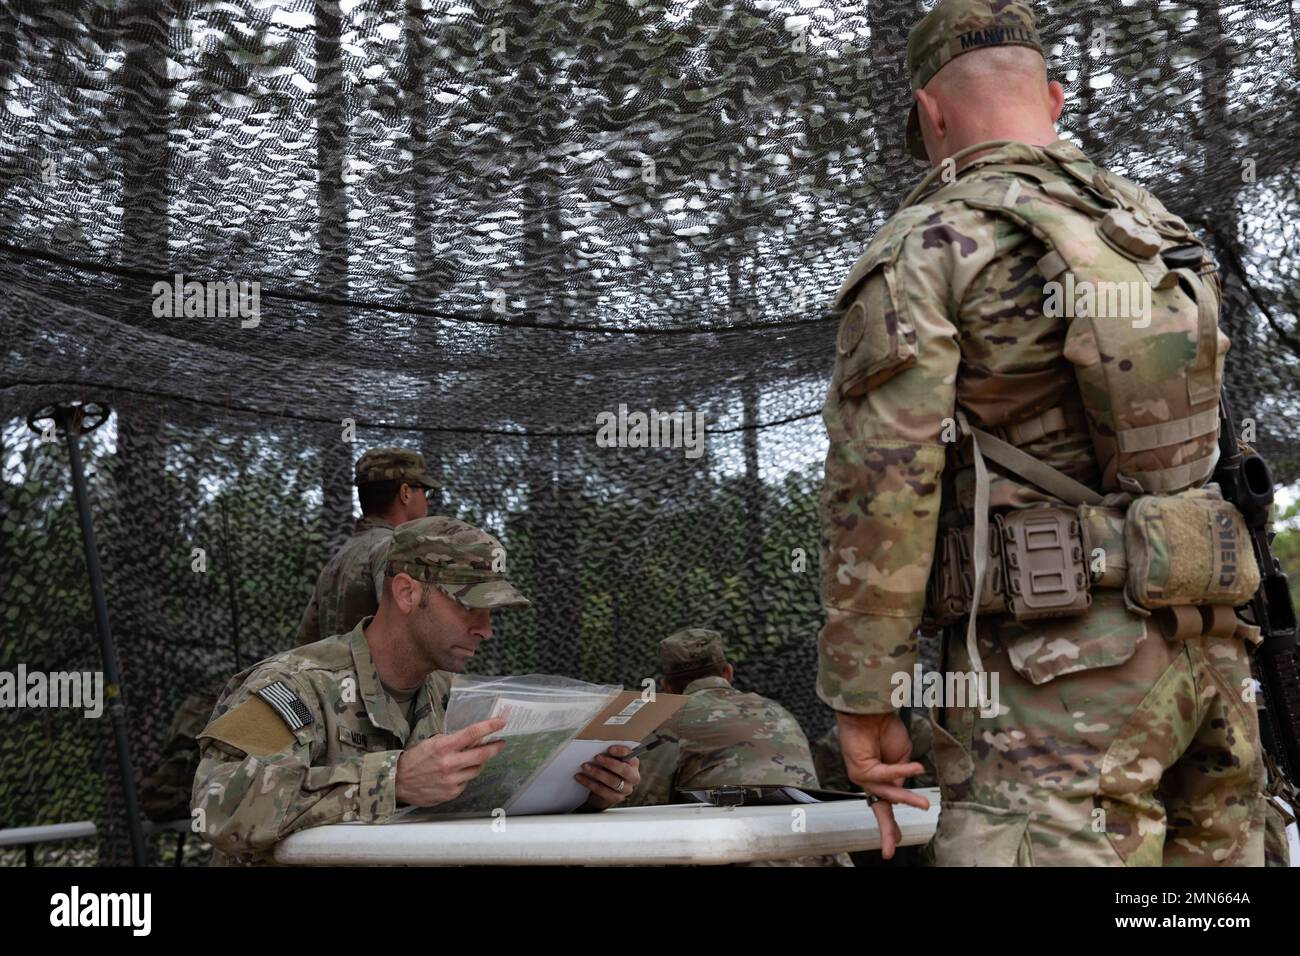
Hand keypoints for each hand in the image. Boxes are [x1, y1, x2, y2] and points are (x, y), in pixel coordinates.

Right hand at [395, 716, 506, 806]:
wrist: (399, 782)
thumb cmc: (416, 759)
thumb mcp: (433, 743)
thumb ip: (454, 741)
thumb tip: (476, 738)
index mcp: (443, 747)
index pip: (472, 733)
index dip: (489, 726)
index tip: (501, 722)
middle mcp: (449, 763)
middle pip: (482, 754)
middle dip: (495, 747)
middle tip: (501, 743)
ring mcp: (452, 780)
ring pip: (477, 769)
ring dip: (479, 762)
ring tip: (474, 758)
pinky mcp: (452, 792)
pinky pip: (467, 781)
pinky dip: (465, 775)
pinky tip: (457, 773)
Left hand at [576, 745, 639, 809]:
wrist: (603, 789)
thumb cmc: (607, 769)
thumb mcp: (609, 760)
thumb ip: (608, 754)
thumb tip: (596, 748)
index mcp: (633, 763)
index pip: (630, 755)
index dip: (621, 752)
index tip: (609, 748)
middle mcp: (633, 777)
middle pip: (624, 770)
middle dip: (609, 763)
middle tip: (596, 757)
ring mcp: (626, 789)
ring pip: (613, 781)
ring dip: (597, 773)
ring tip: (585, 766)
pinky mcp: (616, 798)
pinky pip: (603, 791)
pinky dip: (590, 783)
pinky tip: (581, 777)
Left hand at [837, 711, 930, 859]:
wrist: (871, 710)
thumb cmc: (884, 730)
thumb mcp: (900, 758)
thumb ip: (900, 777)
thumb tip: (902, 794)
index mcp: (880, 780)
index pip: (885, 806)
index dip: (889, 826)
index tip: (894, 845)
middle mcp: (869, 782)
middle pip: (880, 809)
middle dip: (887, 829)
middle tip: (891, 848)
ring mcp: (863, 776)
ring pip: (887, 793)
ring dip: (907, 798)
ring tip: (926, 805)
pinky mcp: (861, 768)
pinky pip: (885, 774)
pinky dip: (901, 770)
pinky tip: (917, 768)